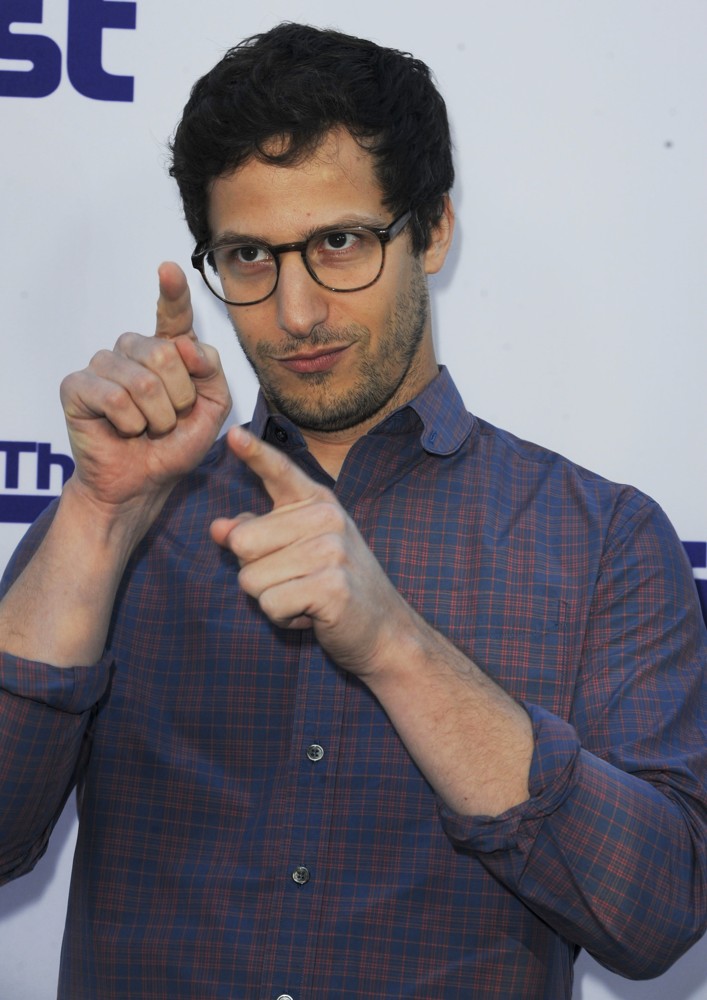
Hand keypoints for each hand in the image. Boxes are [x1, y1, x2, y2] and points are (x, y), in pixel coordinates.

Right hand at [60, 262, 231, 522]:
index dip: (172, 292)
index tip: (169, 269)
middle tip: (169, 421)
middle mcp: (133, 351)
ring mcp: (102, 366)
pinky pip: (114, 398)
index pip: (172, 316)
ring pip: (141, 380)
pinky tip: (124, 430)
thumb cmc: (173, 446)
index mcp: (167, 351)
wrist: (142, 484)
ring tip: (147, 429)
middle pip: (164, 354)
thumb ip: (212, 374)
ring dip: (156, 417)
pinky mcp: (77, 386)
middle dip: (179, 399)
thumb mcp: (212, 411)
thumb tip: (187, 345)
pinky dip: (129, 423)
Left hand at [210, 426, 412, 676]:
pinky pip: (270, 603)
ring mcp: (332, 550)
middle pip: (242, 542)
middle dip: (256, 572)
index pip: (280, 472)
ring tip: (306, 596)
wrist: (385, 629)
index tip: (233, 434)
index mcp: (318, 502)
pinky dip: (283, 617)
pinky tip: (311, 613)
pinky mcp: (332, 586)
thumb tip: (218, 528)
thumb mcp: (297, 551)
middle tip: (295, 580)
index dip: (254, 453)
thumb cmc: (335, 586)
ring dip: (271, 598)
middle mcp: (326, 518)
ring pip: (251, 578)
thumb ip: (256, 534)